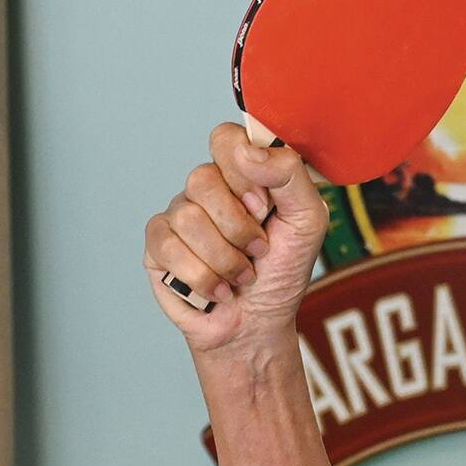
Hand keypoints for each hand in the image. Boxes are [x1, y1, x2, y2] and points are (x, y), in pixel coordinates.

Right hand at [143, 124, 328, 350]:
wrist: (259, 326)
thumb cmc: (282, 272)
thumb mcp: (308, 220)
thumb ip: (289, 173)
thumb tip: (248, 150)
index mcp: (240, 172)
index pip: (224, 139)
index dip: (243, 173)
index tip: (264, 207)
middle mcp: (205, 189)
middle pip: (202, 179)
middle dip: (237, 227)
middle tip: (257, 249)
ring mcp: (178, 216)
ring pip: (188, 219)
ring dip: (224, 259)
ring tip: (241, 275)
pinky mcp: (158, 247)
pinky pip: (168, 247)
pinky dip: (201, 277)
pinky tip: (217, 290)